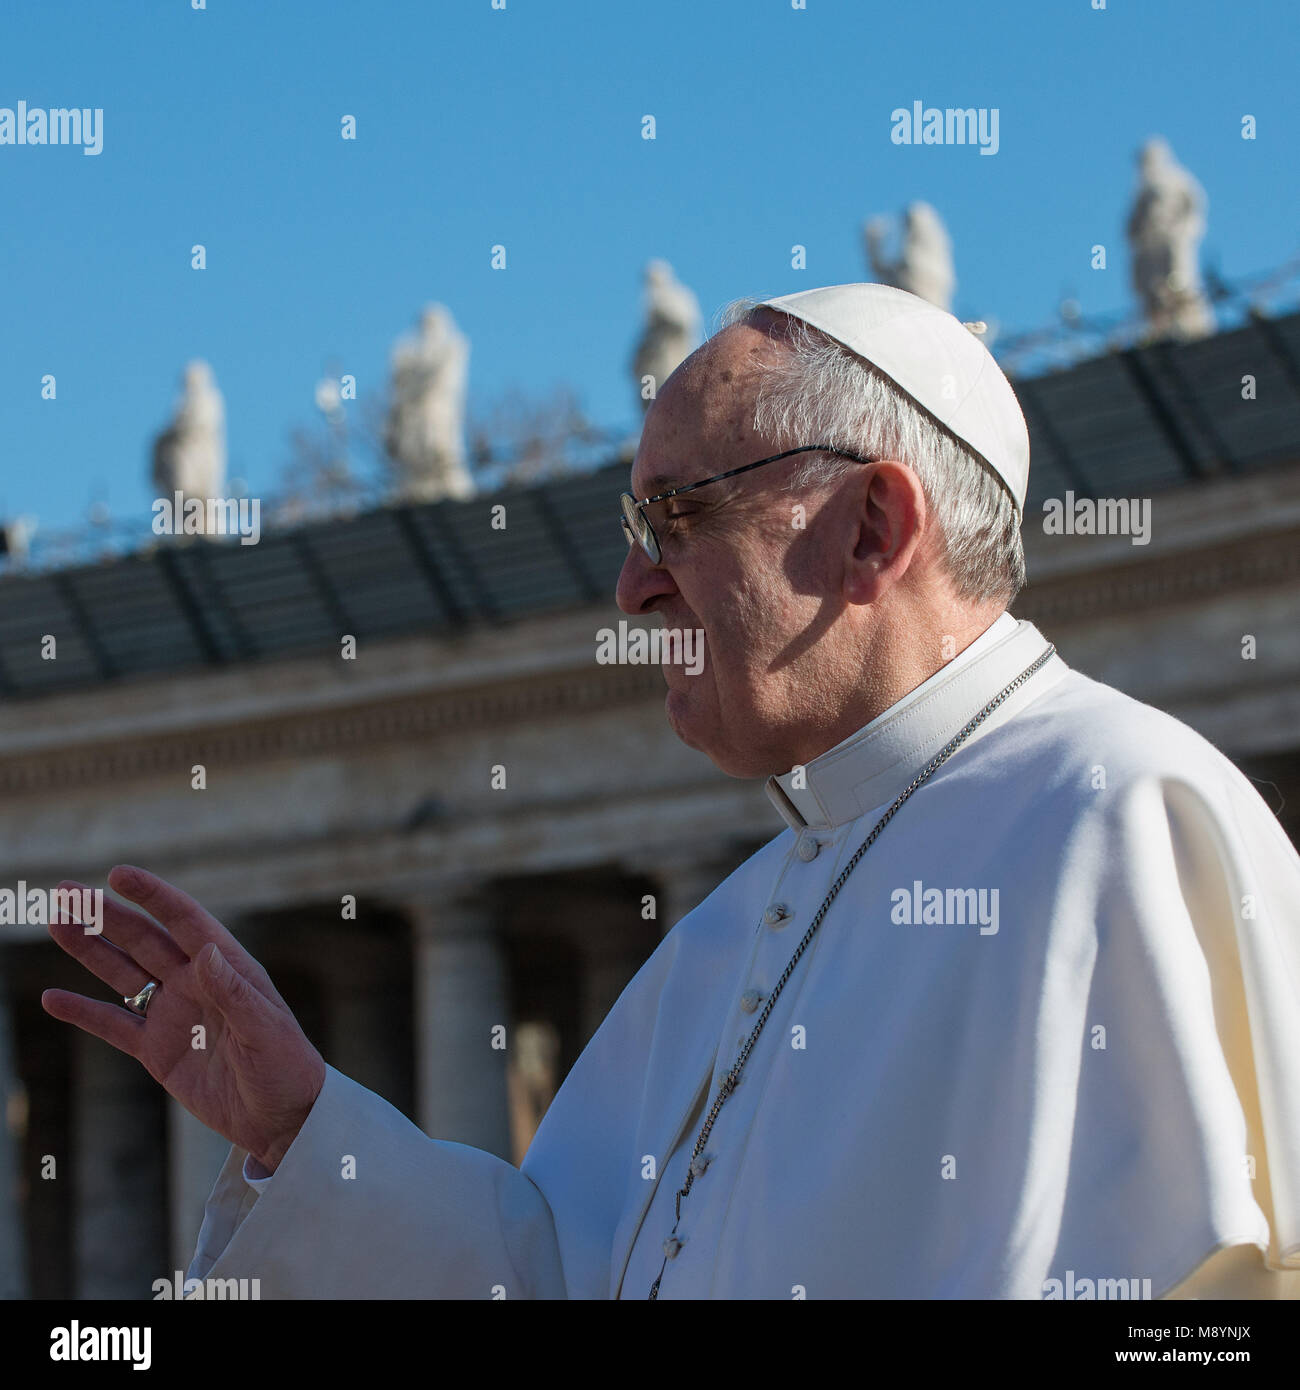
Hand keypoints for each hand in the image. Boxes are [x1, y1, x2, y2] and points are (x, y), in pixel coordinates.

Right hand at [42, 866, 325, 1173]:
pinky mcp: (157, 1051)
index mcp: (228, 968)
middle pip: (143, 940)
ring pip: (122, 972)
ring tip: (54, 920)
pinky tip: (50, 998)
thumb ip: (235, 993)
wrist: (283, 1120)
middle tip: (64, 890)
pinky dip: (83, 1012)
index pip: (185, 921)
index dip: (153, 896)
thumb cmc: (288, 1069)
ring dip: (88, 949)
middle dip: (104, 915)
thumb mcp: (267, 1030)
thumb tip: (207, 951)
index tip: (117, 874)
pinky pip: (113, 1025)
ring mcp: (173, 1014)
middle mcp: (196, 983)